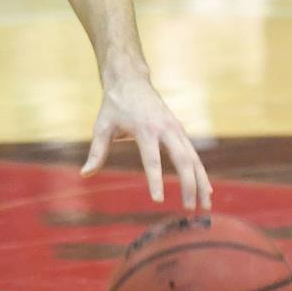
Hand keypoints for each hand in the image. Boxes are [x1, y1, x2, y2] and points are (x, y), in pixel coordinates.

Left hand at [82, 72, 211, 209]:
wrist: (131, 80)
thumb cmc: (114, 106)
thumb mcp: (102, 127)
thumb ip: (96, 151)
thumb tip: (85, 174)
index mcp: (145, 129)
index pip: (152, 159)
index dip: (155, 180)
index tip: (157, 200)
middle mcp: (165, 128)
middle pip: (182, 160)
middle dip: (188, 185)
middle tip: (190, 210)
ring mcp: (176, 129)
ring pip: (194, 158)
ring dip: (201, 182)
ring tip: (205, 206)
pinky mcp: (180, 131)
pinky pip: (194, 154)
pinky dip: (201, 172)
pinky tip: (206, 190)